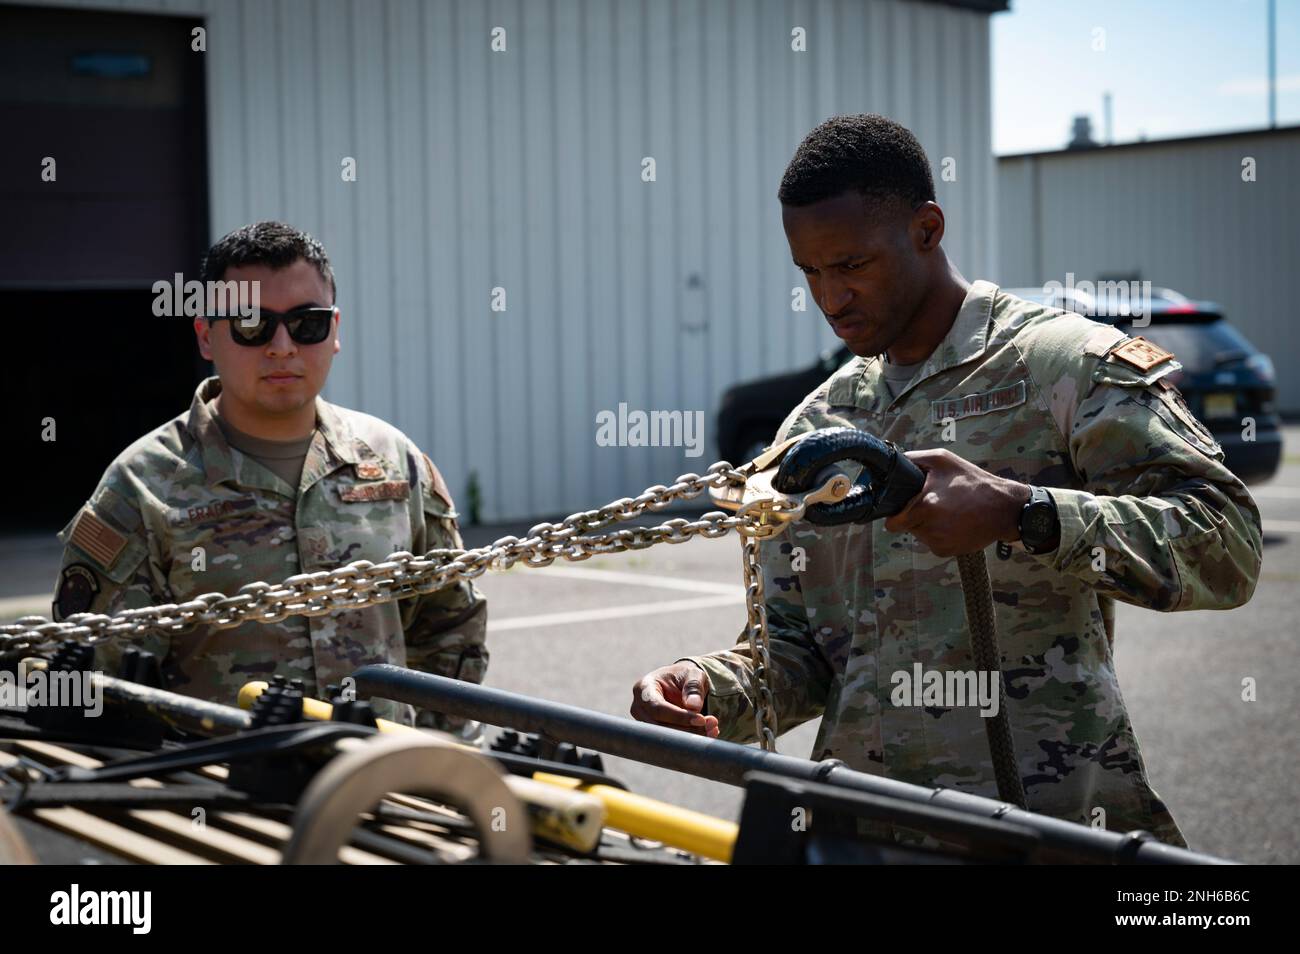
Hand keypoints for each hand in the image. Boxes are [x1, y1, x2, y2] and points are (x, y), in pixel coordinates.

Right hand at [630, 662, 719, 737]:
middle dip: (686, 730)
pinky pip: (670, 741)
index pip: (657, 707)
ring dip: (690, 736)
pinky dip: (689, 740)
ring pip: (664, 737)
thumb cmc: (685, 677)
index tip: (701, 719)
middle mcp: (639, 707)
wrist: (682, 685)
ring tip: (713, 729)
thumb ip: (693, 687)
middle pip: (658, 726)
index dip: (678, 716)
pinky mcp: (653, 733)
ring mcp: (644, 722)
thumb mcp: (692, 675)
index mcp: (644, 687)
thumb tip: (694, 706)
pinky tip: (708, 734)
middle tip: (712, 725)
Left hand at [882, 448, 1030, 557]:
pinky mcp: (946, 551)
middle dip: (914, 516)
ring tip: (948, 511)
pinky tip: (954, 522)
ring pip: (920, 535)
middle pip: (907, 527)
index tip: (904, 507)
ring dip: (927, 525)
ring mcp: (938, 542)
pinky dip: (939, 534)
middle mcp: (929, 528)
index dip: (896, 514)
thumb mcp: (943, 460)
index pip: (892, 523)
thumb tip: (893, 465)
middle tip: (934, 503)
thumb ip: (913, 460)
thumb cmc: (973, 482)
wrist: (1004, 508)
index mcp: (925, 506)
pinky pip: (933, 542)